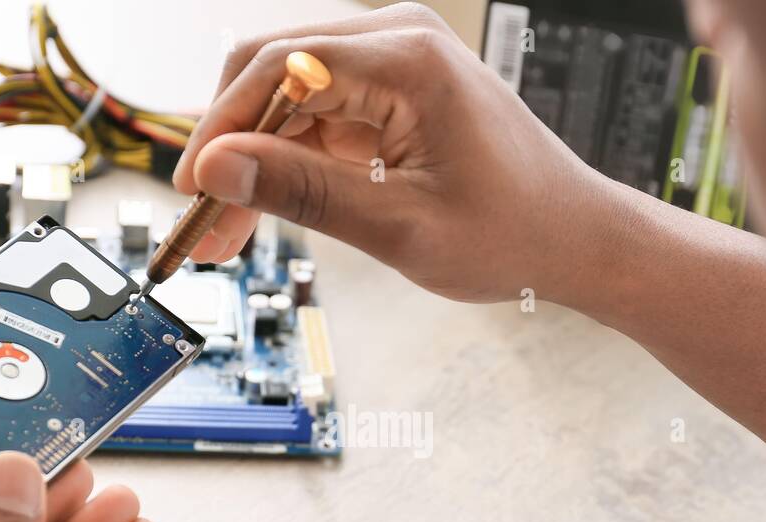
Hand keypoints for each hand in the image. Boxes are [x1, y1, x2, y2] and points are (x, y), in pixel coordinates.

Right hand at [173, 2, 606, 303]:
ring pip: (287, 98)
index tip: (192, 191)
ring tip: (228, 235)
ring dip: (254, 160)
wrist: (573, 237)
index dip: (222, 129)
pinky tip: (268, 210)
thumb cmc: (512, 232)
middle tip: (203, 222)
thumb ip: (303, 192)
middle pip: (273, 72)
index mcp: (408, 60)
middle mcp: (399, 40)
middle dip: (230, 147)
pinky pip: (317, 115)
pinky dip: (288, 161)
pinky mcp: (393, 90)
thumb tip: (218, 169)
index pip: (279, 68)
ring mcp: (395, 61)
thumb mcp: (399, 226)